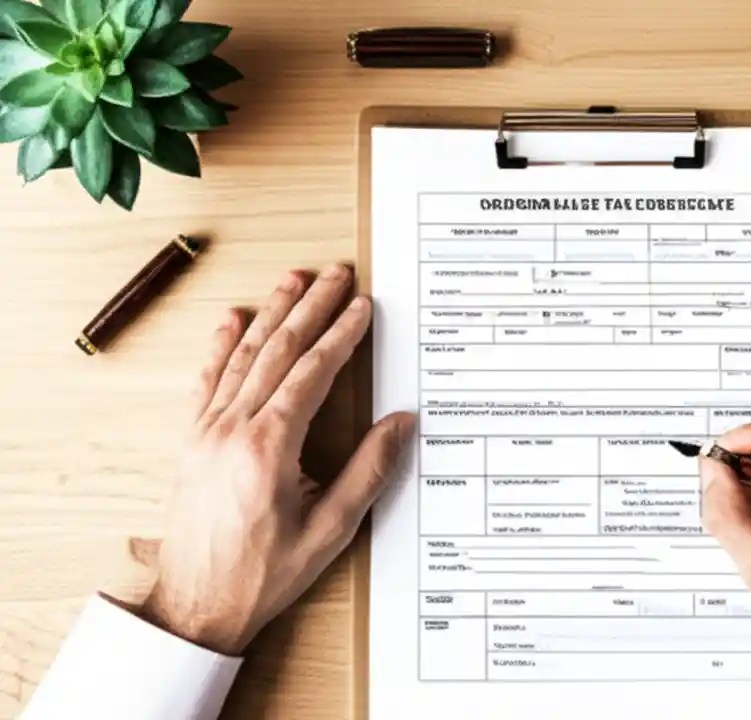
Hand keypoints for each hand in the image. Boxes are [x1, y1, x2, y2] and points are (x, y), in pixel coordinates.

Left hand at [140, 265, 414, 655]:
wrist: (195, 606)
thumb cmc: (262, 574)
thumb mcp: (331, 530)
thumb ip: (369, 471)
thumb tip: (401, 423)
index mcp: (269, 447)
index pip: (312, 372)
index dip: (341, 335)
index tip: (363, 306)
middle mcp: (232, 429)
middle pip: (277, 351)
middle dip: (310, 307)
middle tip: (336, 274)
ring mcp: (206, 432)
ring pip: (242, 356)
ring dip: (270, 313)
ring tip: (293, 280)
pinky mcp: (191, 441)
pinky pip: (207, 380)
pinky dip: (221, 346)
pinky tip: (230, 320)